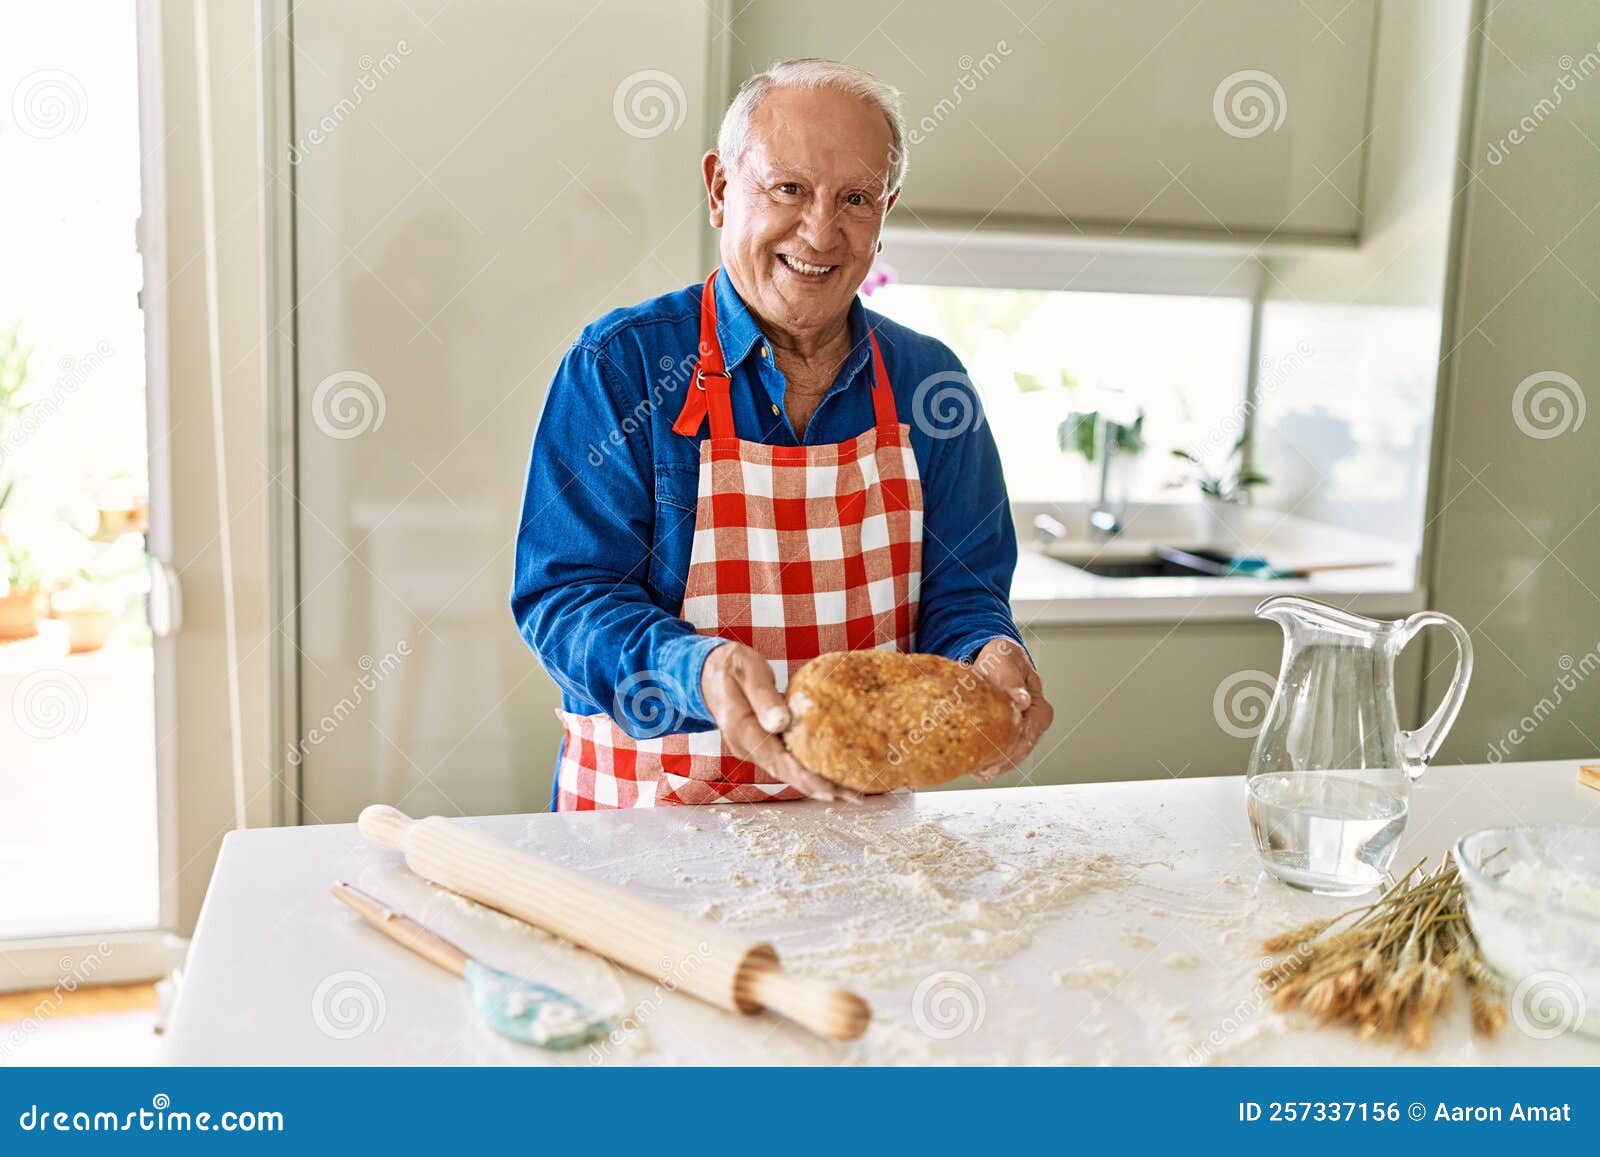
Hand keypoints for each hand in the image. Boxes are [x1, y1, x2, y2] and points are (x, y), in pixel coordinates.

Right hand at [700, 642, 861, 802]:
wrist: (707, 672)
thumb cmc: (730, 666)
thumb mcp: (745, 670)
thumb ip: (763, 695)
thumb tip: (781, 724)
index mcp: (741, 729)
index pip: (776, 760)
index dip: (803, 776)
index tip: (829, 789)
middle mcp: (747, 746)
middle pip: (786, 772)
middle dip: (819, 786)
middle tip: (855, 797)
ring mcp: (755, 747)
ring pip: (789, 769)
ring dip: (819, 781)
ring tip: (852, 791)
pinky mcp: (763, 743)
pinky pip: (789, 758)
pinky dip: (811, 767)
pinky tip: (834, 771)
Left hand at [969, 637, 1053, 781]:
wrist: (999, 660)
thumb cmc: (1004, 660)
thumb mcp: (1006, 664)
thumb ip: (1013, 683)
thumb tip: (1023, 700)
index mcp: (1040, 709)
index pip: (1028, 736)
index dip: (1011, 750)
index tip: (993, 758)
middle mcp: (1036, 724)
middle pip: (1020, 751)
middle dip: (1001, 763)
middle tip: (982, 772)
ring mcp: (1025, 731)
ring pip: (1012, 755)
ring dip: (995, 766)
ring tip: (978, 773)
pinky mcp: (1011, 734)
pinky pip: (1004, 751)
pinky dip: (991, 760)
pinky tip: (977, 768)